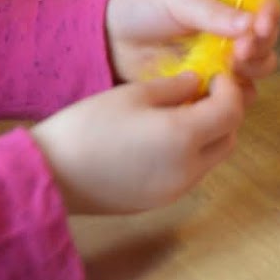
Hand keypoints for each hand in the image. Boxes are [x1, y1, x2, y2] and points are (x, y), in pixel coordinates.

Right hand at [31, 71, 243, 214]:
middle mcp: (188, 169)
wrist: (48, 176)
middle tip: (204, 95)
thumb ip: (174, 88)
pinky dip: (191, 154)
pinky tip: (164, 139)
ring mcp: (175, 190)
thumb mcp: (133, 95)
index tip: (216, 77)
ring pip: (212, 159)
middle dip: (225, 114)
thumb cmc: (87, 128)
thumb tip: (197, 83)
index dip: (229, 90)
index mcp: (184, 137)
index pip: (231, 111)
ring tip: (182, 115)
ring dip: (209, 136)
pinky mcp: (159, 202)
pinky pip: (190, 174)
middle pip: (228, 138)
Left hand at [106, 0, 279, 95]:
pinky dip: (234, 94)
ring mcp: (224, 56)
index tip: (260, 26)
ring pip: (257, 67)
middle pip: (267, 40)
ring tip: (229, 68)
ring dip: (252, 69)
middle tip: (240, 52)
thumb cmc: (144, 5)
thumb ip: (213, 12)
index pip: (265, 4)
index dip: (270, 15)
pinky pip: (234, 92)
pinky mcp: (210, 82)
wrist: (110, 38)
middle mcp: (235, 28)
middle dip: (261, 46)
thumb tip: (251, 23)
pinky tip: (218, 90)